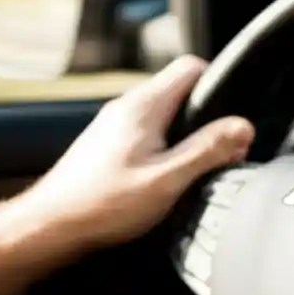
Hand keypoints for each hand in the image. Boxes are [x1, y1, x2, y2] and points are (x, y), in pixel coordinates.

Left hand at [18, 55, 253, 248]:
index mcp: (144, 106)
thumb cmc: (102, 204)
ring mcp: (115, 124)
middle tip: (219, 153)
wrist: (50, 226)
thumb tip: (243, 127)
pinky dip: (165, 148)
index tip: (231, 120)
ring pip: (165, 114)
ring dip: (186, 136)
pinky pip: (148, 133)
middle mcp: (127, 107)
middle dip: (206, 117)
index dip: (219, 86)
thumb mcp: (167, 180)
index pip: (191, 67)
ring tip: (193, 169)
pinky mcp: (108, 144)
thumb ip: (207, 150)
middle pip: (180, 92)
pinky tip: (165, 178)